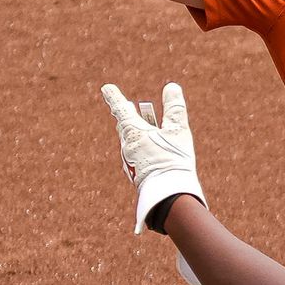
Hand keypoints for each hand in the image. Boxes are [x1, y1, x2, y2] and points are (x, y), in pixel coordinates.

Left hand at [101, 82, 203, 235]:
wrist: (168, 196)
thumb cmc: (173, 160)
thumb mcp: (178, 131)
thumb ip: (175, 108)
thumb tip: (171, 87)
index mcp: (133, 133)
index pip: (120, 109)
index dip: (114, 97)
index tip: (106, 88)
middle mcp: (126, 146)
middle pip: (125, 126)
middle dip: (127, 115)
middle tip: (126, 106)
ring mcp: (130, 161)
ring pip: (130, 141)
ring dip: (137, 132)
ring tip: (146, 129)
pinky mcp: (136, 173)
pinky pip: (137, 155)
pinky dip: (143, 147)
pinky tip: (154, 153)